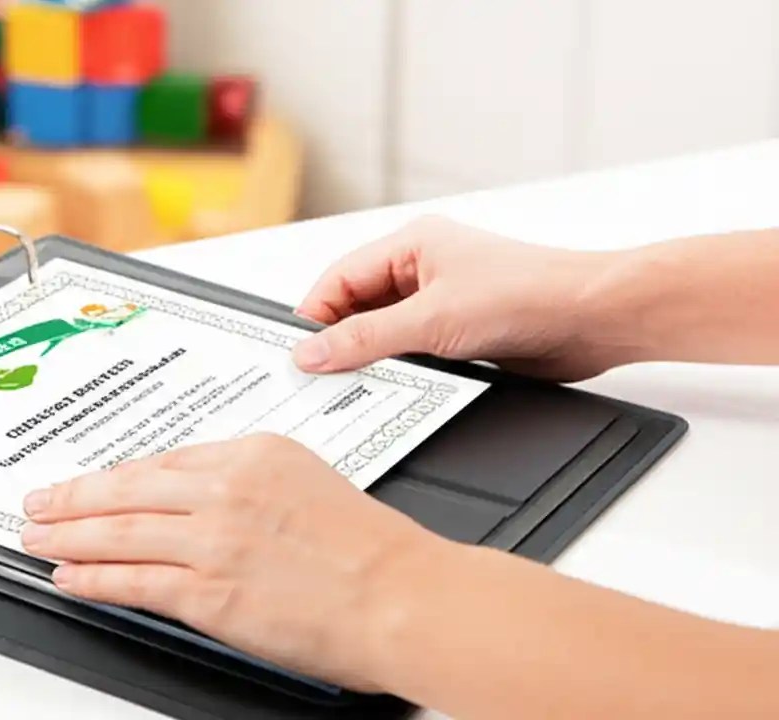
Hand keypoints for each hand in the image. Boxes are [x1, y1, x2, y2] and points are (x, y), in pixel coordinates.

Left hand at [20, 434, 450, 690]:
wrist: (404, 597)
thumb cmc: (371, 548)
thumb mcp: (306, 480)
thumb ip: (247, 480)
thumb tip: (197, 496)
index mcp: (251, 454)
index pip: (162, 462)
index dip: (114, 475)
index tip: (90, 481)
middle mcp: (224, 490)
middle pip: (126, 489)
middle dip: (72, 498)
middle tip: (37, 502)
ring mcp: (212, 541)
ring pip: (118, 533)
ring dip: (67, 536)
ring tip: (36, 537)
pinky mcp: (208, 593)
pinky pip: (133, 582)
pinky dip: (93, 578)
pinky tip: (69, 576)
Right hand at [292, 216, 634, 380]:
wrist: (594, 318)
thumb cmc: (528, 293)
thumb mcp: (432, 320)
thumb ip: (365, 339)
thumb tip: (313, 352)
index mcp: (410, 245)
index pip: (339, 280)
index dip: (313, 317)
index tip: (296, 355)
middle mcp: (422, 270)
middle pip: (357, 308)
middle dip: (337, 341)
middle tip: (315, 378)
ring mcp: (441, 303)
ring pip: (383, 334)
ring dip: (370, 359)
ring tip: (350, 389)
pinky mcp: (460, 335)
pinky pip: (412, 354)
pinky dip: (397, 373)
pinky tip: (388, 392)